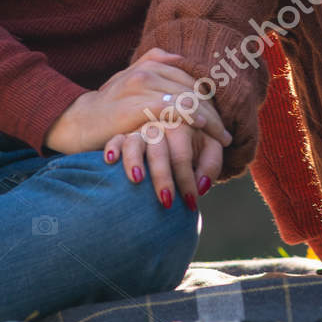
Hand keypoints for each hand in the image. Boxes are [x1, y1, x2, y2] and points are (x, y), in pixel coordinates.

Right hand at [43, 48, 229, 155]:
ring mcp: (143, 84)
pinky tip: (204, 127)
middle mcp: (149, 69)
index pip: (193, 78)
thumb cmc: (109, 106)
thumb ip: (153, 65)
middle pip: (195, 88)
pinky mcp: (138, 103)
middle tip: (227, 132)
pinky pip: (175, 107)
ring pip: (189, 98)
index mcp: (152, 62)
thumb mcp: (131, 80)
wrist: (78, 122)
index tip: (224, 117)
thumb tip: (179, 58)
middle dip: (215, 111)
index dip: (212, 98)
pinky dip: (193, 117)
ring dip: (210, 119)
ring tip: (222, 137)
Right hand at [105, 120, 224, 209]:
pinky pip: (115, 139)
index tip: (191, 204)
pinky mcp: (125, 134)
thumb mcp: (211, 148)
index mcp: (183, 126)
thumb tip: (201, 188)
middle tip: (167, 202)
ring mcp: (140, 129)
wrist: (182, 118)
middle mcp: (160, 126)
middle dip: (163, 177)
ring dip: (134, 160)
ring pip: (133, 142)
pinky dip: (112, 148)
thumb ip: (211, 165)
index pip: (183, 157)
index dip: (187, 182)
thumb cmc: (197, 140)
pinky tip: (110, 160)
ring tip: (137, 179)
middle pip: (159, 151)